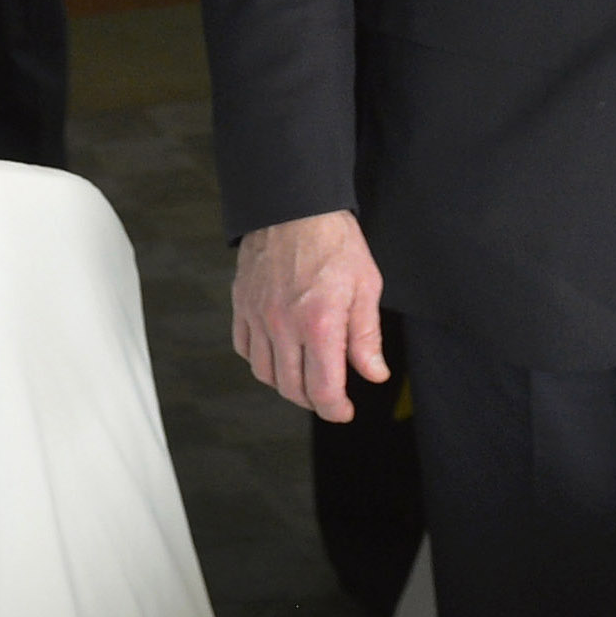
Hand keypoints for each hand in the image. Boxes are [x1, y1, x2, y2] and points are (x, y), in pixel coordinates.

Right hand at [232, 210, 387, 423]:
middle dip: (314, 401)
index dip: (335, 410)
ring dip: (286, 384)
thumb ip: (367, 336)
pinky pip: (244, 348)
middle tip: (329, 396)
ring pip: (264, 373)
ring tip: (304, 377)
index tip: (344, 411)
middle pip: (292, 388)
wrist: (293, 205)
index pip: (323, 389)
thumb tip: (373, 373)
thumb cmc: (333, 241)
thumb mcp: (366, 286)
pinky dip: (260, 360)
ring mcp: (258, 316)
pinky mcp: (241, 304)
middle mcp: (283, 326)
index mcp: (319, 324)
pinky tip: (277, 353)